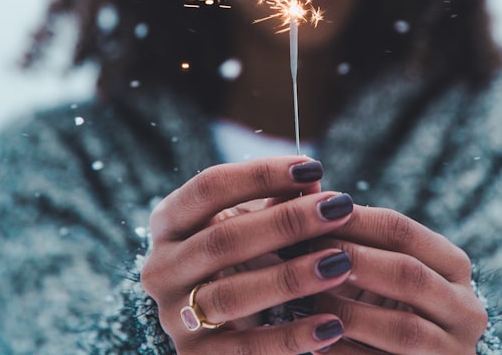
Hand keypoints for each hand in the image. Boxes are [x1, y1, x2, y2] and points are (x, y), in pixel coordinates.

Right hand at [141, 156, 355, 353]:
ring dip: (291, 277)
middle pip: (222, 240)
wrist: (217, 333)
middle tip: (338, 209)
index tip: (313, 166)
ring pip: (231, 295)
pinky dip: (291, 338)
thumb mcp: (249, 226)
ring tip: (340, 262)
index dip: (260, 174)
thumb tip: (312, 178)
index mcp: (169, 223)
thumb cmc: (242, 261)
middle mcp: (161, 269)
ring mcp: (174, 317)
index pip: (209, 187)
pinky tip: (332, 325)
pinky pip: (247, 350)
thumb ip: (277, 203)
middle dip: (286, 223)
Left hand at [313, 206, 487, 353]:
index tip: (311, 214)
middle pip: (410, 275)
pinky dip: (347, 354)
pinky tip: (315, 343)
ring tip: (308, 301)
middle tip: (309, 254)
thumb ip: (353, 233)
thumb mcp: (382, 267)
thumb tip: (307, 181)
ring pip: (404, 329)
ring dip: (350, 312)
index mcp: (453, 266)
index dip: (355, 221)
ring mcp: (453, 350)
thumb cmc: (385, 303)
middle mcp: (465, 308)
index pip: (404, 231)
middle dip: (356, 262)